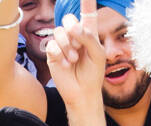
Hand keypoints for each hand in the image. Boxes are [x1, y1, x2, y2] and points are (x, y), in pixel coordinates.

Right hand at [45, 0, 105, 125]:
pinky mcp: (52, 53)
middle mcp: (74, 35)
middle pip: (69, 19)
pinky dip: (59, 54)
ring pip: (59, 31)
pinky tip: (65, 64)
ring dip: (67, 46)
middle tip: (78, 45)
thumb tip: (73, 28)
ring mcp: (62, 44)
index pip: (87, 12)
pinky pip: (51, 45)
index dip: (86, 1)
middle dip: (73, 29)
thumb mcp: (98, 54)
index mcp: (89, 33)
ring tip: (73, 60)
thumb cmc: (93, 73)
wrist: (82, 92)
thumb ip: (89, 37)